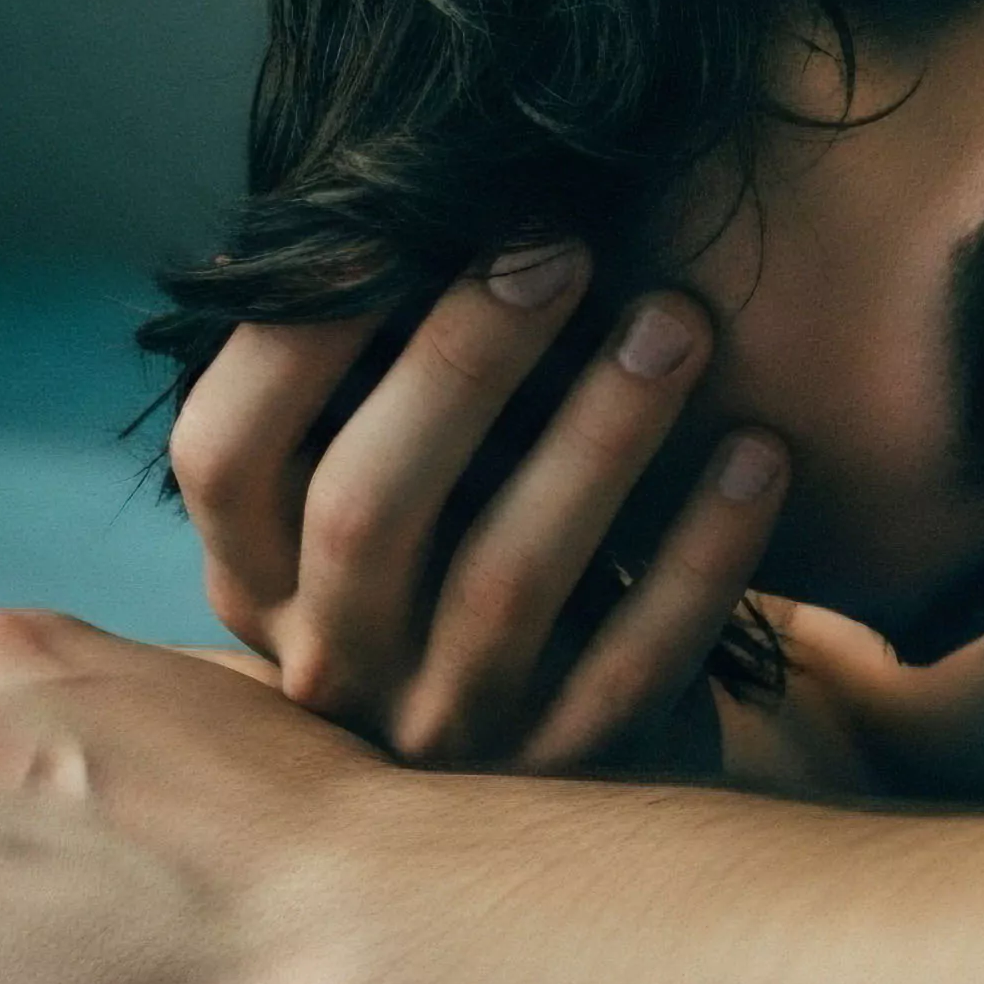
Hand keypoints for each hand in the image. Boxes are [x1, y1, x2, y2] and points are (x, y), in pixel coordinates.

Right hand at [168, 241, 789, 772]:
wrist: (569, 792)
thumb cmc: (484, 563)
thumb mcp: (407, 494)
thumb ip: (385, 389)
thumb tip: (397, 192)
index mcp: (262, 584)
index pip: (221, 459)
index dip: (294, 336)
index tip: (394, 216)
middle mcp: (336, 667)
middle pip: (365, 508)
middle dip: (462, 362)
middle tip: (561, 247)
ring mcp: (453, 734)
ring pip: (507, 581)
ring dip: (599, 437)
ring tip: (680, 320)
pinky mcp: (576, 775)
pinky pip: (642, 659)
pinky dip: (703, 552)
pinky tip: (762, 451)